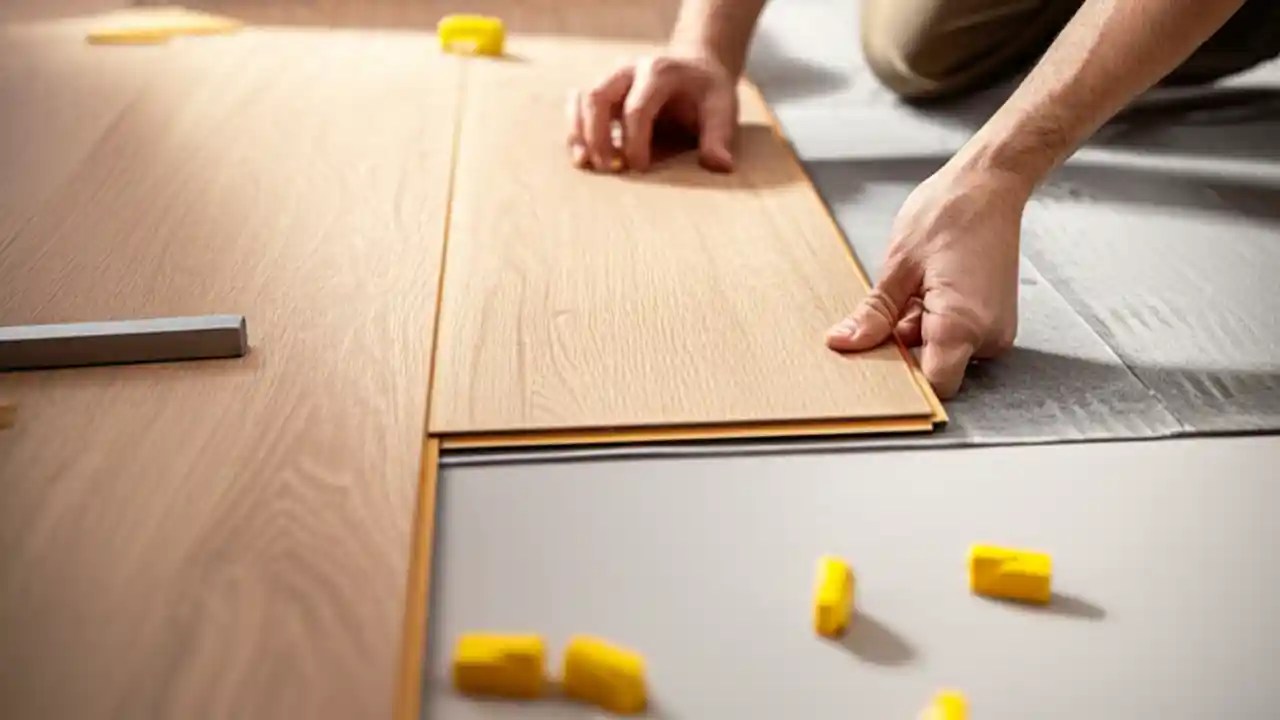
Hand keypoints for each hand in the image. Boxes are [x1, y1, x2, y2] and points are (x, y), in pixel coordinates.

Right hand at [566, 52, 737, 172]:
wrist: (696, 69)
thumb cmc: (708, 93)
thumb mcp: (722, 109)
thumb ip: (719, 137)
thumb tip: (720, 166)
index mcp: (659, 72)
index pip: (636, 108)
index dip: (634, 141)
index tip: (640, 168)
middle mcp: (629, 70)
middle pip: (598, 98)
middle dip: (598, 137)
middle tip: (609, 169)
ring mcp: (612, 79)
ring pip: (583, 101)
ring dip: (580, 134)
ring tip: (586, 164)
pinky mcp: (604, 92)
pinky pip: (578, 106)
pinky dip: (576, 131)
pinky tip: (581, 156)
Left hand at [825, 166, 1030, 398]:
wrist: (988, 186)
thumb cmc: (949, 215)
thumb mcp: (898, 267)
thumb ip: (874, 314)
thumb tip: (844, 343)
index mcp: (963, 325)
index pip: (935, 386)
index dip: (903, 376)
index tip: (879, 353)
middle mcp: (989, 335)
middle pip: (935, 369)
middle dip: (906, 345)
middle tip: (896, 303)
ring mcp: (996, 329)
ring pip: (944, 352)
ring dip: (919, 330)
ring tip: (918, 287)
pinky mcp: (995, 320)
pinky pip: (957, 337)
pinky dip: (936, 322)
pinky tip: (931, 288)